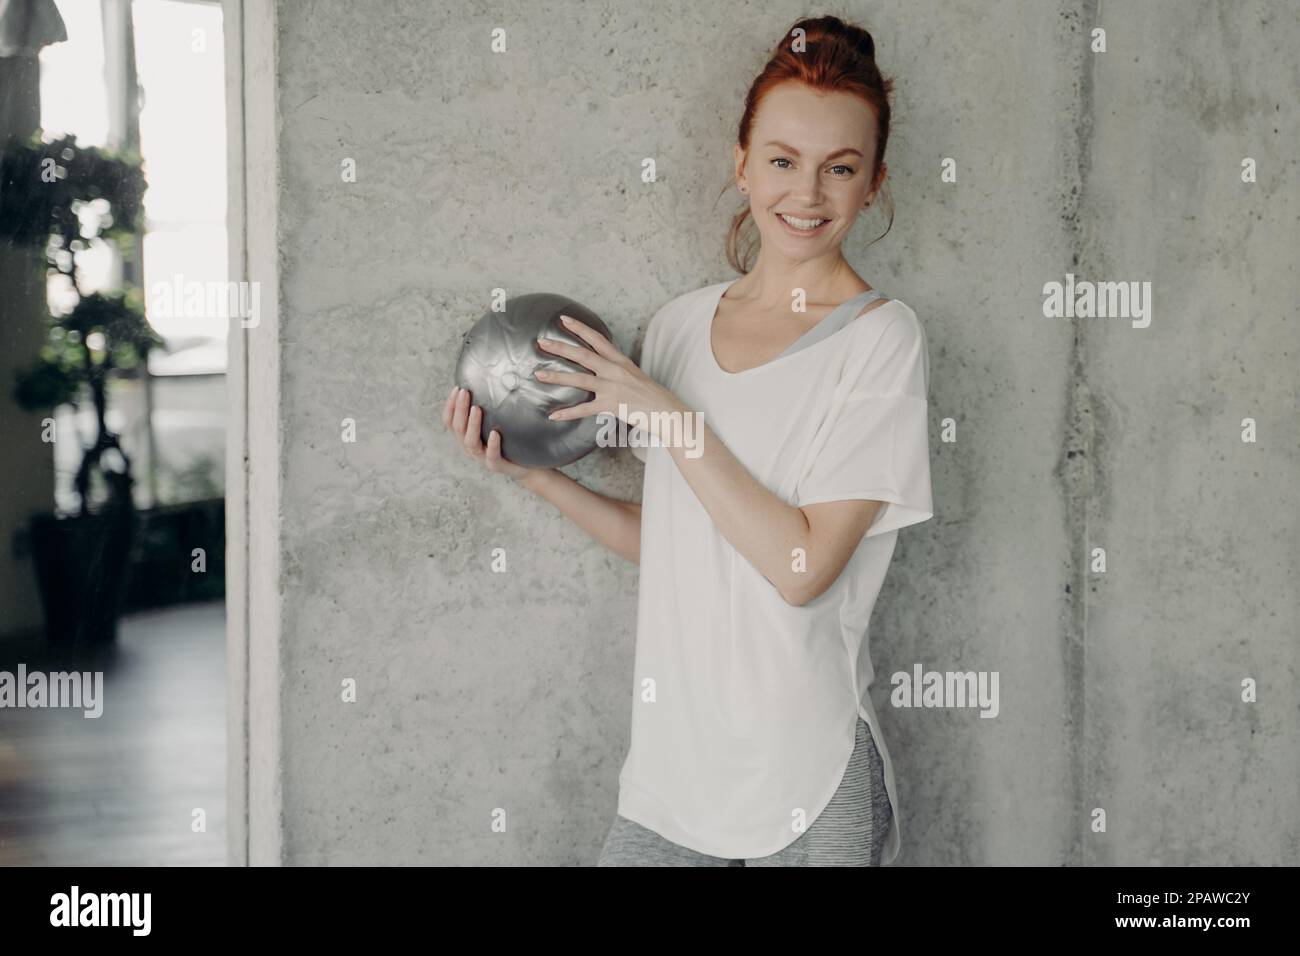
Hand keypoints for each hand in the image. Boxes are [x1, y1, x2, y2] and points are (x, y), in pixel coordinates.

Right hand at [441, 385, 544, 483]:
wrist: (527, 463)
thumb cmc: (509, 439)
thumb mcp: (496, 421)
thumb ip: (488, 407)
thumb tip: (487, 379)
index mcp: (465, 436)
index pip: (450, 421)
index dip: (450, 406)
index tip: (457, 388)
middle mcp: (470, 447)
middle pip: (458, 428)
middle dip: (460, 409)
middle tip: (465, 392)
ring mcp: (482, 457)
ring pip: (470, 442)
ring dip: (472, 424)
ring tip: (477, 409)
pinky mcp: (496, 465)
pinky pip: (491, 456)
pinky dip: (491, 445)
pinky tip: (495, 433)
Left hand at [533, 315, 683, 443]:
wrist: (667, 411)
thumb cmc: (652, 395)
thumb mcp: (635, 375)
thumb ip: (617, 369)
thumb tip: (603, 367)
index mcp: (620, 361)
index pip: (597, 339)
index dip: (579, 328)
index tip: (563, 319)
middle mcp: (614, 371)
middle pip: (582, 355)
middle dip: (560, 348)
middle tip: (541, 342)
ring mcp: (612, 388)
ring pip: (579, 379)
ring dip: (556, 376)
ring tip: (538, 374)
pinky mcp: (611, 406)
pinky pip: (584, 409)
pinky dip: (568, 413)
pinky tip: (553, 415)